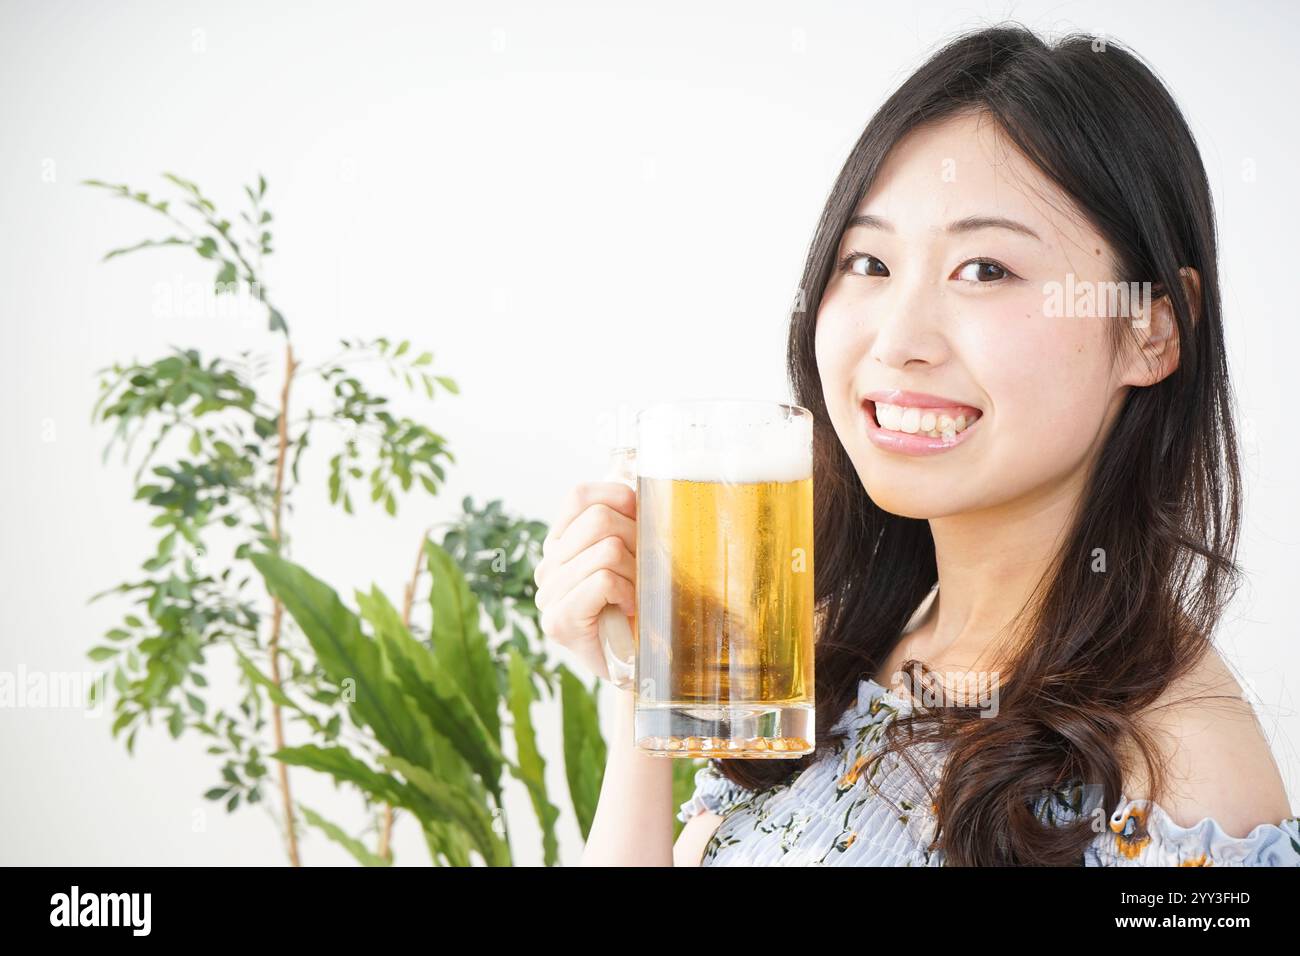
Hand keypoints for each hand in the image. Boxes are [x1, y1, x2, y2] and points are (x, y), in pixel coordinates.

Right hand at [533, 481, 636, 681]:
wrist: (640, 662)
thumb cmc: (642, 604)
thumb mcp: (635, 552)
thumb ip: (627, 518)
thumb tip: (639, 481)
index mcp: (560, 543)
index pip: (580, 496)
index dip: (618, 500)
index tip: (640, 525)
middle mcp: (547, 566)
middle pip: (598, 520)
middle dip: (636, 540)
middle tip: (644, 570)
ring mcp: (548, 595)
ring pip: (607, 549)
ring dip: (636, 572)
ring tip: (636, 594)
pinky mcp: (559, 621)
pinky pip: (603, 580)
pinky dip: (627, 592)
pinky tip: (628, 609)